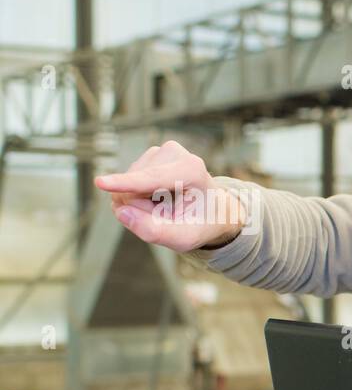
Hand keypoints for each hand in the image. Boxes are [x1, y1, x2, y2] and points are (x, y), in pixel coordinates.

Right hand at [94, 140, 248, 251]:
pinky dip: (138, 196)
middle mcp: (174, 154)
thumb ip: (155, 231)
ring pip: (126, 186)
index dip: (125, 184)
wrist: (212, 209)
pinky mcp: (149, 155)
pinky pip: (126, 183)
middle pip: (133, 188)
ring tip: (166, 206)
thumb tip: (122, 212)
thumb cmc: (200, 224)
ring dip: (141, 204)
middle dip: (142, 209)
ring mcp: (159, 152)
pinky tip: (159, 198)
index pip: (151, 180)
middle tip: (168, 214)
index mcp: (191, 170)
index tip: (99, 183)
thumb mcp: (185, 238)